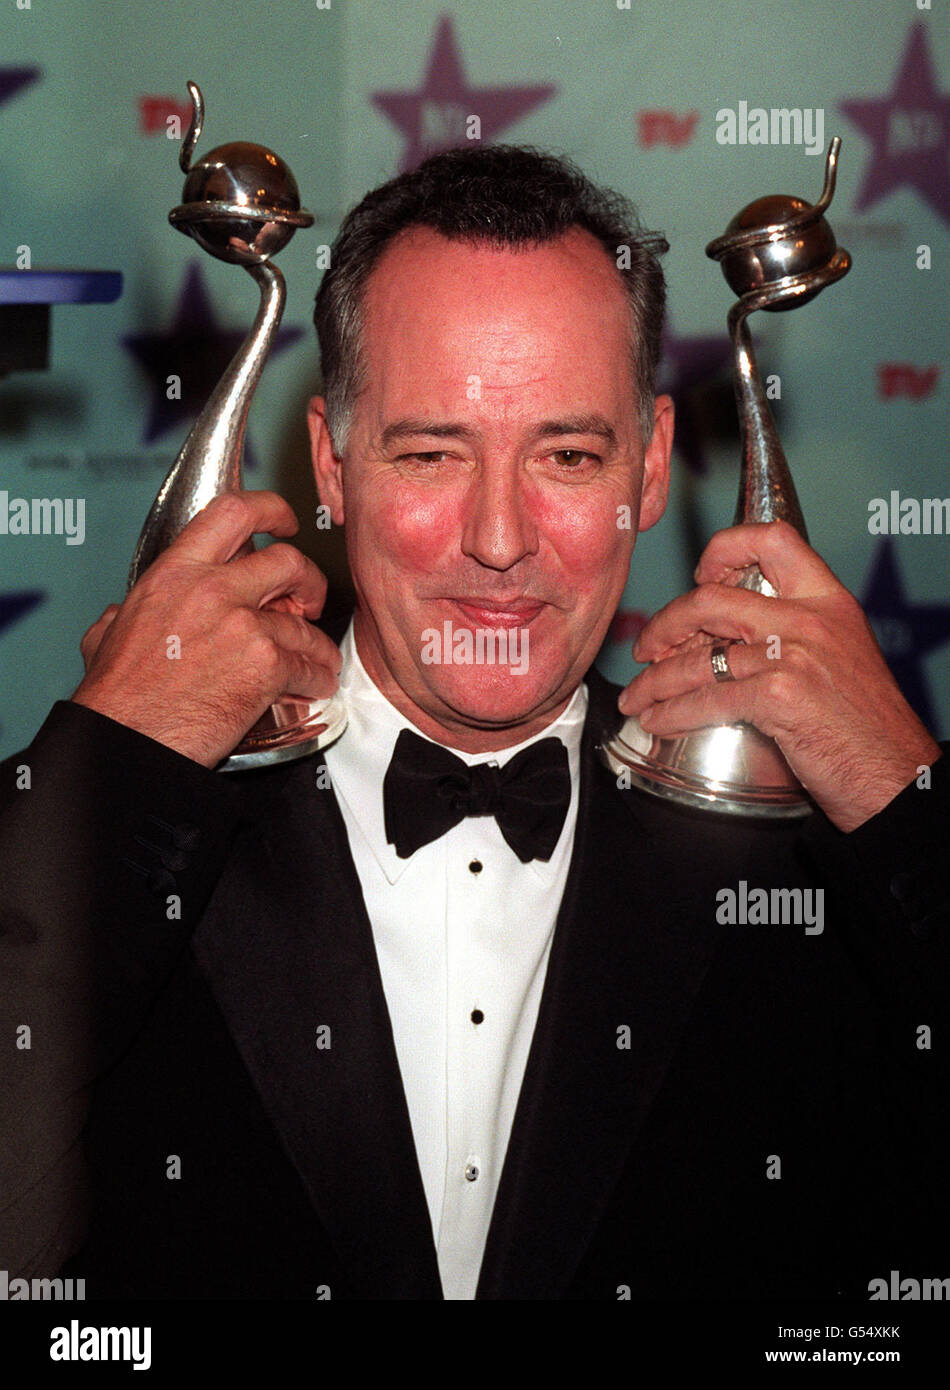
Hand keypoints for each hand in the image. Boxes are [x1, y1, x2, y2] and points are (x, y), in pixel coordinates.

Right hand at [73, 491, 341, 767]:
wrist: (128, 742)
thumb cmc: (118, 698)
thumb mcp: (108, 635)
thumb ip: (124, 613)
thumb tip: (122, 613)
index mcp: (175, 573)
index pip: (234, 513)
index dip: (271, 509)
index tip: (285, 521)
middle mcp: (211, 590)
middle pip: (288, 560)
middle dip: (308, 580)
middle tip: (308, 599)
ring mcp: (242, 625)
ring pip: (304, 623)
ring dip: (315, 645)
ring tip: (314, 660)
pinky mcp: (265, 665)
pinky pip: (309, 664)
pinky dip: (317, 677)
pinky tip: (311, 685)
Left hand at [617, 520, 940, 831]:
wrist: (895, 774)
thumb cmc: (866, 725)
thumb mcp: (840, 654)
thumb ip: (795, 631)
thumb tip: (727, 632)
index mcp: (828, 600)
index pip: (773, 539)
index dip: (724, 548)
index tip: (700, 573)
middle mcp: (809, 619)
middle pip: (712, 598)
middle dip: (665, 623)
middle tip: (647, 648)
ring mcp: (793, 655)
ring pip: (697, 655)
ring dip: (654, 680)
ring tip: (636, 696)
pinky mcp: (778, 696)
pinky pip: (704, 697)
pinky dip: (671, 711)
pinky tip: (657, 720)